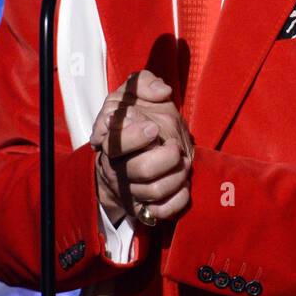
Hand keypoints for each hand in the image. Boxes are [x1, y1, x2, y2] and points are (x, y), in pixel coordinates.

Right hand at [92, 71, 193, 226]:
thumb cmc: (133, 116)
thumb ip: (144, 83)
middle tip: (175, 148)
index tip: (154, 128)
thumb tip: (162, 92)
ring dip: (176, 177)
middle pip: (139, 170)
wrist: (130, 150)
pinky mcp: (143, 206)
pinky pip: (160, 212)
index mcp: (110, 140)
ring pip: (154, 192)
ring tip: (184, 163)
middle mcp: (116, 167)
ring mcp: (130, 188)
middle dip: (164, 159)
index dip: (135, 137)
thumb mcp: (133, 92)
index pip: (115, 143)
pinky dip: (177, 200)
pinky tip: (184, 185)